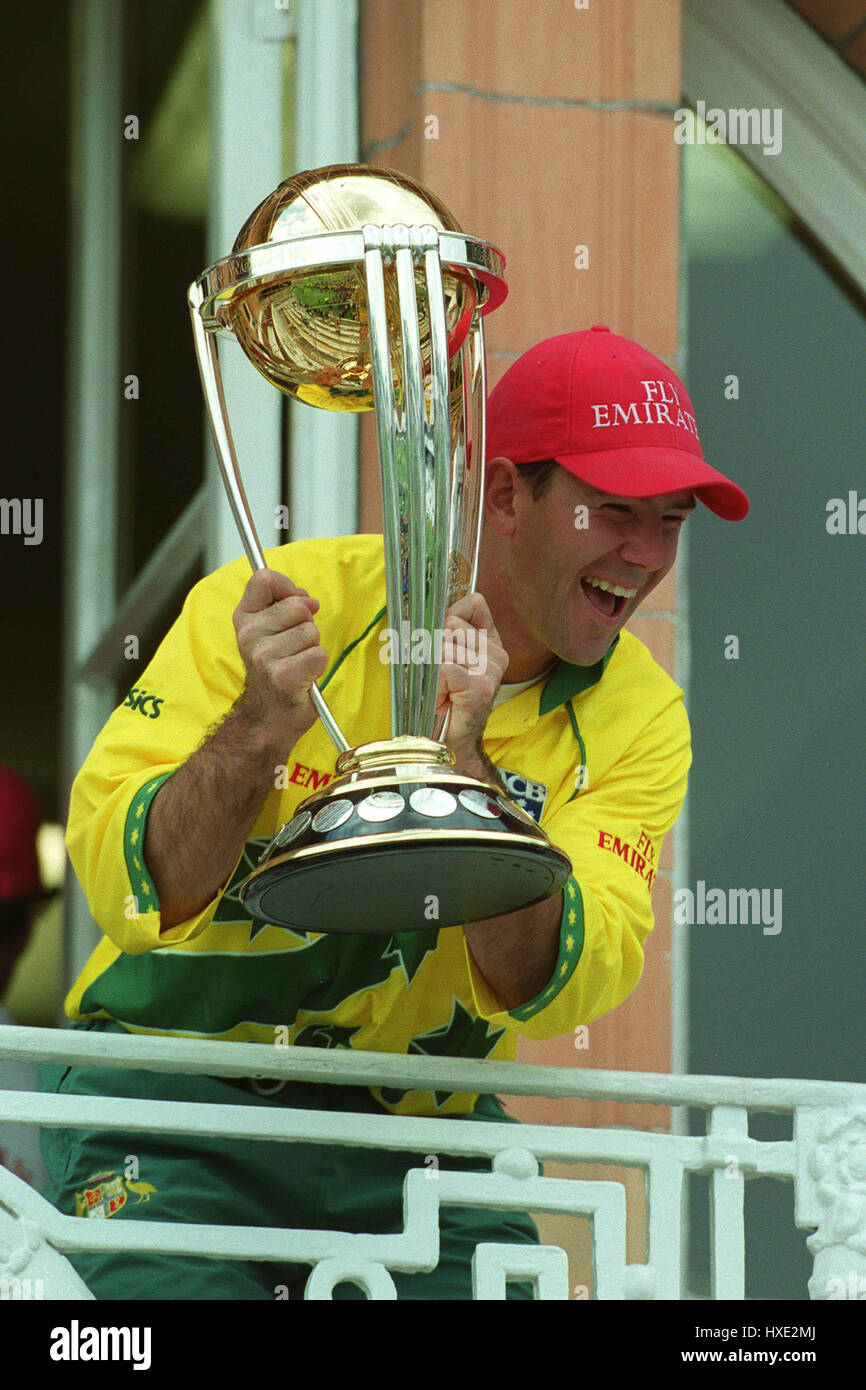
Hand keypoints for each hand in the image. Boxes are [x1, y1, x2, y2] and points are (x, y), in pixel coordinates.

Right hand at [232, 569, 326, 749]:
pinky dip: (317, 666)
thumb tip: (309, 600)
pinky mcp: (284, 676)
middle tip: (294, 646)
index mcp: (244, 618)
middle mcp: (249, 635)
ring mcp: (264, 657)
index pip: (264, 579)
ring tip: (297, 662)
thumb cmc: (274, 669)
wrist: (268, 715)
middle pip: (298, 606)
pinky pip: (318, 655)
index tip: (293, 602)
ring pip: (311, 632)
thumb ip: (286, 605)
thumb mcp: (269, 630)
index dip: (287, 587)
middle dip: (306, 624)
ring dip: (312, 647)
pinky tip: (303, 676)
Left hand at [435, 592, 507, 754]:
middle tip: (439, 678)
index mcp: (490, 642)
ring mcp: (491, 670)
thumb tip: (429, 609)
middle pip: (450, 624)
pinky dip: (434, 683)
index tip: (441, 646)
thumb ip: (444, 627)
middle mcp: (496, 654)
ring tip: (442, 690)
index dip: (447, 618)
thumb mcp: (443, 655)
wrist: (447, 741)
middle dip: (433, 648)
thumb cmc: (441, 699)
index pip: (473, 604)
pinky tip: (444, 698)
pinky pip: (443, 667)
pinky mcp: (480, 685)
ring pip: (443, 646)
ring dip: (431, 670)